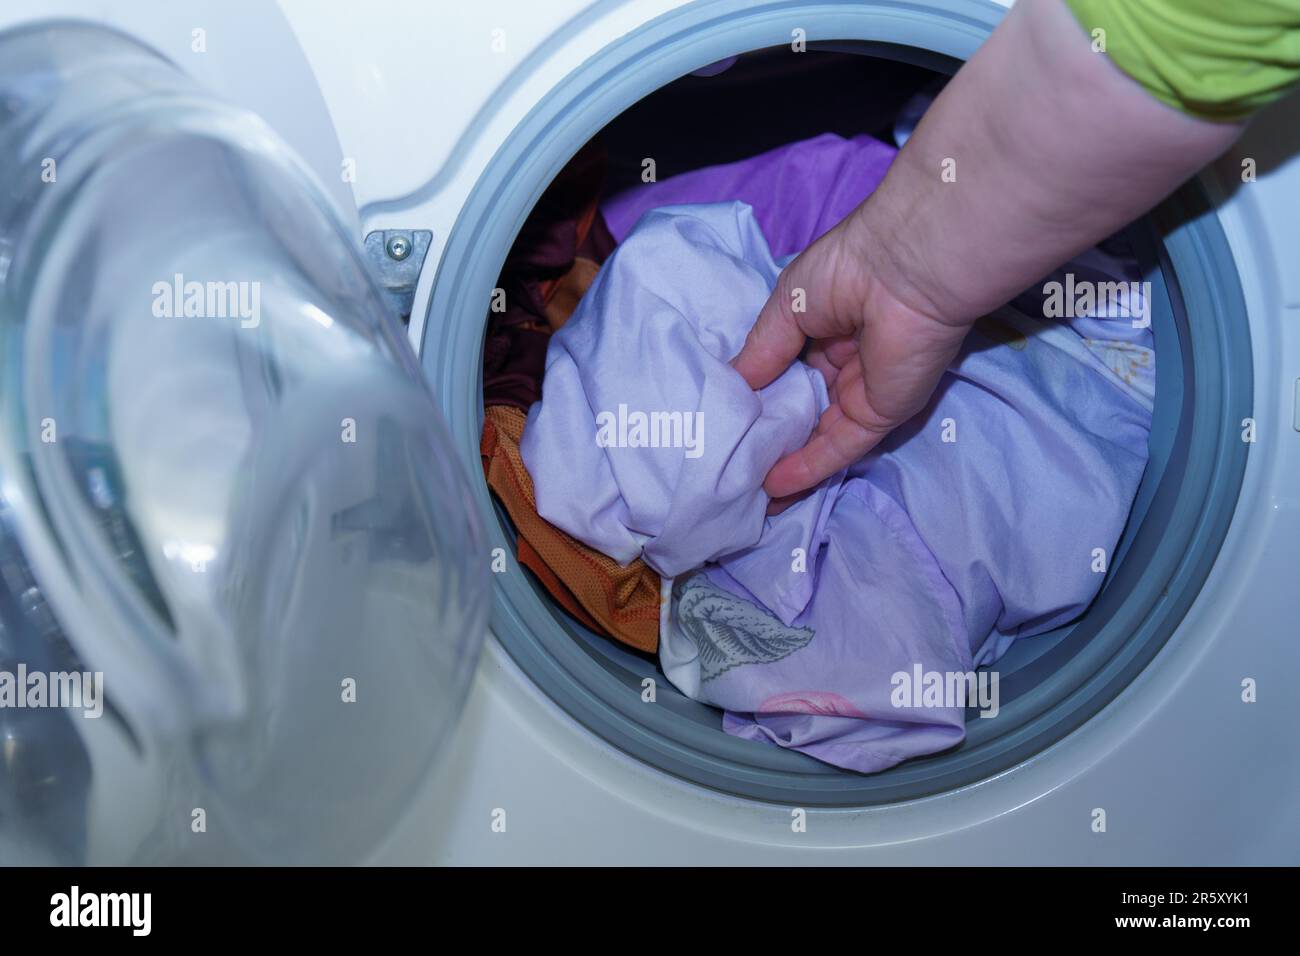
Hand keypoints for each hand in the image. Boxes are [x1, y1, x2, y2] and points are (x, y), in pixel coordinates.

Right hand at [732, 206, 970, 498]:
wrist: (902, 273)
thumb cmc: (842, 272)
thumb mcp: (785, 309)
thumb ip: (761, 353)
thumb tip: (733, 387)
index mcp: (825, 331)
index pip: (788, 375)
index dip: (760, 398)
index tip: (725, 422)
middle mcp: (845, 365)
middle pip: (803, 410)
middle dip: (771, 436)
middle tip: (730, 464)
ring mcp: (864, 393)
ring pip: (819, 436)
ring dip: (785, 462)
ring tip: (745, 490)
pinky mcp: (881, 416)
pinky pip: (840, 447)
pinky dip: (808, 468)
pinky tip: (775, 487)